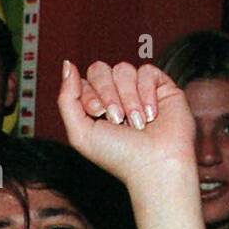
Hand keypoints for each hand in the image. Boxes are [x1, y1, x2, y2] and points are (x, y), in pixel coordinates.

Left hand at [57, 58, 194, 188]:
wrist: (155, 164)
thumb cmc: (117, 155)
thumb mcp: (80, 132)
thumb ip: (67, 99)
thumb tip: (68, 65)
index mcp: (94, 106)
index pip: (83, 80)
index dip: (89, 94)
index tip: (98, 114)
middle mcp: (115, 96)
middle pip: (100, 69)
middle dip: (107, 93)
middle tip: (117, 119)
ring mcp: (138, 90)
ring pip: (123, 69)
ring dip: (128, 98)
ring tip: (137, 123)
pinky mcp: (161, 86)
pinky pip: (147, 70)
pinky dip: (147, 93)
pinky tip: (152, 114)